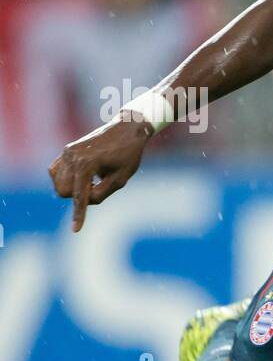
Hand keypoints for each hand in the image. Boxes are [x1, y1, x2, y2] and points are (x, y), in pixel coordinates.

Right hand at [48, 115, 153, 231]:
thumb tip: (84, 201)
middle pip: (63, 191)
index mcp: (87, 164)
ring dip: (72, 187)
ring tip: (93, 179)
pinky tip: (83, 176)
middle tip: (98, 186)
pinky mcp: (66, 150)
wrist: (127, 130)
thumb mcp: (120, 179)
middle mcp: (72, 156)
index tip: (76, 230)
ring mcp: (67, 152)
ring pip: (58, 182)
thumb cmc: (128, 155)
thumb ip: (101, 194)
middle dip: (78, 196)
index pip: (79, 196)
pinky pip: (55, 172)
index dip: (79, 214)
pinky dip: (66, 178)